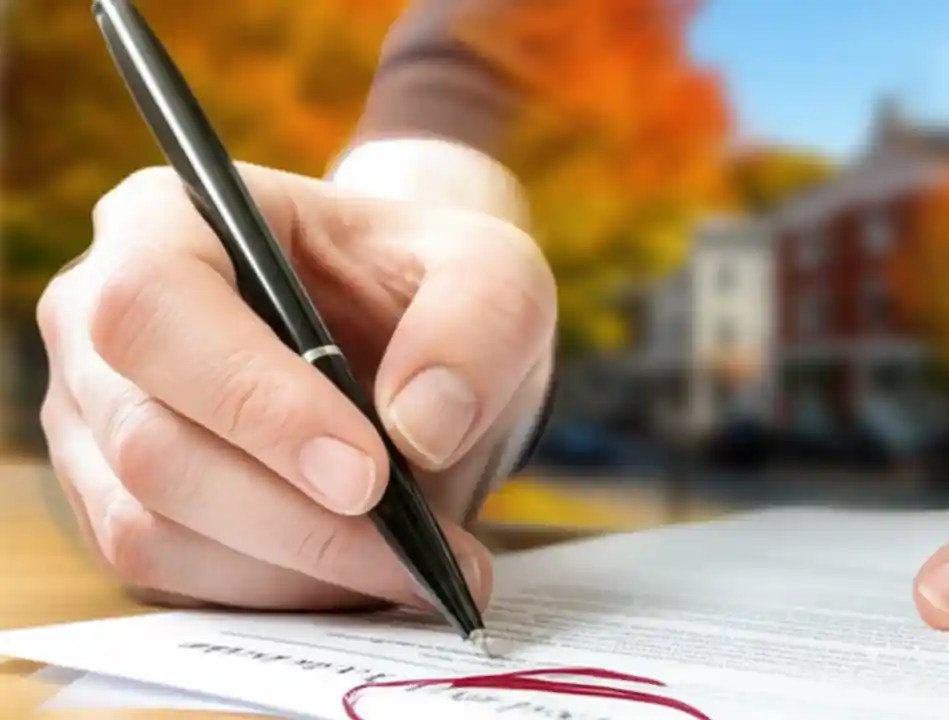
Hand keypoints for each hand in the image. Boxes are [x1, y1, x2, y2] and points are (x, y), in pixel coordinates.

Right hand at [37, 156, 555, 611]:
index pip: (155, 307)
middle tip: (418, 547)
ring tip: (417, 565)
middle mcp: (100, 323)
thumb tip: (421, 424)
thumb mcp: (495, 272)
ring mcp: (96, 424)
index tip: (367, 473)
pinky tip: (365, 574)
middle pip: (150, 441)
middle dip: (296, 515)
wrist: (412, 345)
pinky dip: (278, 593)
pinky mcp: (122, 507)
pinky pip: (174, 579)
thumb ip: (477, 323)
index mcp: (166, 219)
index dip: (252, 399)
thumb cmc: (428, 286)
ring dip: (296, 567)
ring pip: (153, 529)